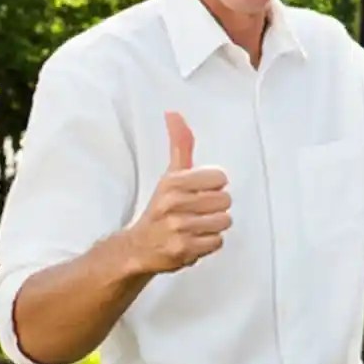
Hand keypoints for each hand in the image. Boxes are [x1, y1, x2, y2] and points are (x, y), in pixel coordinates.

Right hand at [125, 112, 231, 274]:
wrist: (138, 247)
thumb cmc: (161, 208)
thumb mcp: (170, 174)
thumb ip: (180, 144)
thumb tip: (174, 113)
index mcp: (173, 182)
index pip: (220, 178)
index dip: (213, 186)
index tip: (198, 192)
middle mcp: (173, 204)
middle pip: (225, 200)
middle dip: (214, 207)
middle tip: (197, 212)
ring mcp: (178, 228)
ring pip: (224, 221)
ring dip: (213, 226)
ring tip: (195, 227)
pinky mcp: (183, 250)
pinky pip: (217, 242)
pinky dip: (209, 243)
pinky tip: (193, 240)